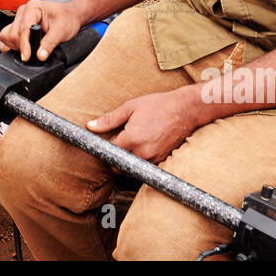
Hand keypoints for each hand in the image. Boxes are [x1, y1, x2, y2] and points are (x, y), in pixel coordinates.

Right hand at [0, 0, 85, 61]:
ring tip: (29, 50)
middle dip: (21, 47)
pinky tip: (22, 48)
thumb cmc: (67, 18)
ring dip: (15, 46)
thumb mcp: (62, 31)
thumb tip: (40, 56)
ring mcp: (19, 18)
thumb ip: (50, 43)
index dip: (24, 45)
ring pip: (7, 35)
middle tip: (33, 54)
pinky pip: (6, 36)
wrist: (70, 14)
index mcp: (33, 8)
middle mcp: (23, 11)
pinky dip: (11, 44)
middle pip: (13, 33)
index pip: (23, 29)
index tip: (26, 57)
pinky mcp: (18, 25)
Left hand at [87, 87, 206, 162]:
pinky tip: (144, 147)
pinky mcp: (162, 161)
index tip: (107, 142)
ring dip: (128, 161)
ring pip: (132, 169)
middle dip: (116, 157)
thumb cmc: (159, 105)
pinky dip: (141, 161)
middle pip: (119, 165)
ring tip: (133, 144)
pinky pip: (145, 167)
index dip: (105, 148)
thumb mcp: (130, 107)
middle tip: (119, 143)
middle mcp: (142, 152)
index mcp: (131, 139)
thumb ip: (109, 119)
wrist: (186, 109)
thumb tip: (90, 126)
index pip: (110, 152)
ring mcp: (153, 159)